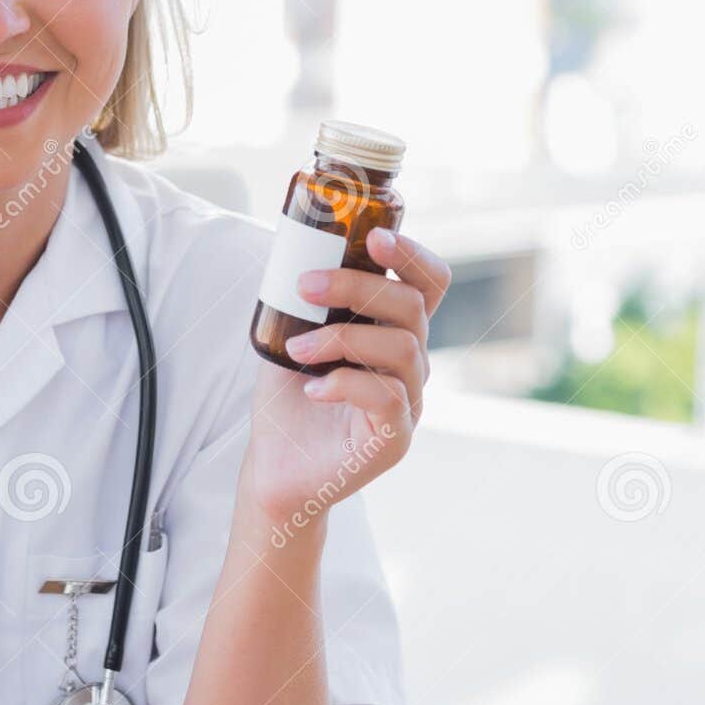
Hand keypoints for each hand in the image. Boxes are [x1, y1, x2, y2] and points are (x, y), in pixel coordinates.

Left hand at [244, 227, 450, 523]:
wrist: (275, 467)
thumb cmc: (286, 400)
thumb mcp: (292, 334)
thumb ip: (306, 300)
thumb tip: (294, 249)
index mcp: (394, 332)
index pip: (429, 284)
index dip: (412, 255)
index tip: (373, 237)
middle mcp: (411, 364)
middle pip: (412, 308)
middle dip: (356, 286)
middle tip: (306, 285)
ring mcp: (409, 403)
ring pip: (402, 349)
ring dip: (341, 338)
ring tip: (296, 349)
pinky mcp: (395, 439)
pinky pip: (388, 398)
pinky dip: (346, 384)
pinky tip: (312, 389)